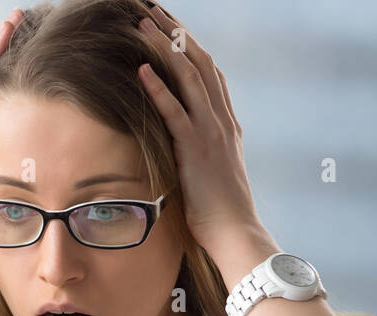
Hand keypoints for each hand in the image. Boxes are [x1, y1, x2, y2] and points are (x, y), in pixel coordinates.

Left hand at [136, 5, 272, 262]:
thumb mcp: (213, 171)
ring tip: (141, 25)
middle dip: (176, 32)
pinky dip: (158, 89)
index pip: (209, 72)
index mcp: (226, 123)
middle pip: (199, 62)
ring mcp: (211, 133)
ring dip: (164, 48)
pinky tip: (140, 70)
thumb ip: (202, 150)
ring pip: (188, 78)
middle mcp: (221, 120)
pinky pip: (175, 113)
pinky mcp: (196, 151)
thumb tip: (183, 145)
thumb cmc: (221, 211)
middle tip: (152, 10)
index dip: (190, 45)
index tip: (170, 25)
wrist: (236, 233)